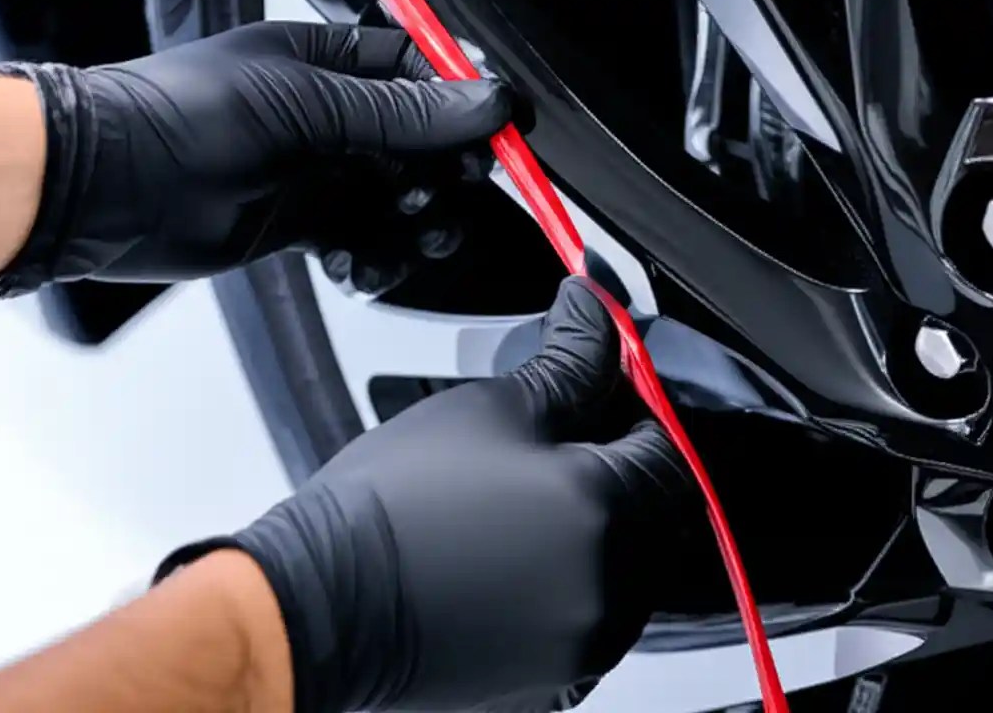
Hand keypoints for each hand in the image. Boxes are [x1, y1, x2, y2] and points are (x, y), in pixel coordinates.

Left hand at [0, 21, 509, 297]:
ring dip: (416, 227)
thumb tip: (484, 105)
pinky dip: (374, 258)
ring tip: (411, 239)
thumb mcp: (306, 106)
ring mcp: (317, 172)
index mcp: (329, 63)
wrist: (105, 190)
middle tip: (444, 199)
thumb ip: (401, 114)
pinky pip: (364, 241)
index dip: (467, 107)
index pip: (424, 75)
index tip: (501, 139)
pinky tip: (357, 265)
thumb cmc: (181, 119)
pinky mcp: (301, 225)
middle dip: (445, 177)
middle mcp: (329, 116)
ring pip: (399, 201)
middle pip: (422, 145)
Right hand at [157, 277, 695, 711]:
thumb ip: (569, 362)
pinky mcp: (558, 678)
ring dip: (602, 525)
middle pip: (659, 508)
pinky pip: (593, 613)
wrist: (322, 603)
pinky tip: (517, 552)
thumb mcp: (491, 409)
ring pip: (630, 564)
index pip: (671, 444)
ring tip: (525, 498)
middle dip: (622, 463)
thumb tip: (596, 316)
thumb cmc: (393, 509)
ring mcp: (586, 642)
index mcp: (607, 513)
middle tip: (559, 436)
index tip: (605, 388)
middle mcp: (612, 589)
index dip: (639, 405)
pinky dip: (574, 578)